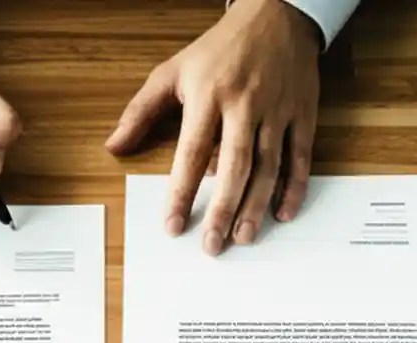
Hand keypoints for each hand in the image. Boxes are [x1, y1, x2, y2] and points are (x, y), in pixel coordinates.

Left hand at [106, 0, 322, 254]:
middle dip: (222, 209)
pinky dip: (294, 187)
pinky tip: (283, 212)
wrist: (276, 14)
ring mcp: (277, 110)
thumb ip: (141, 111)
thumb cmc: (219, 49)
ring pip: (268, 166)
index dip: (181, 192)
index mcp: (208, 96)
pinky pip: (300, 156)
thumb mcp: (172, 71)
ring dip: (256, 206)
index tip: (173, 226)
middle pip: (234, 166)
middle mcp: (244, 105)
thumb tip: (113, 147)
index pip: (191, 153)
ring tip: (243, 237)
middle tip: (213, 245)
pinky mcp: (303, 113)